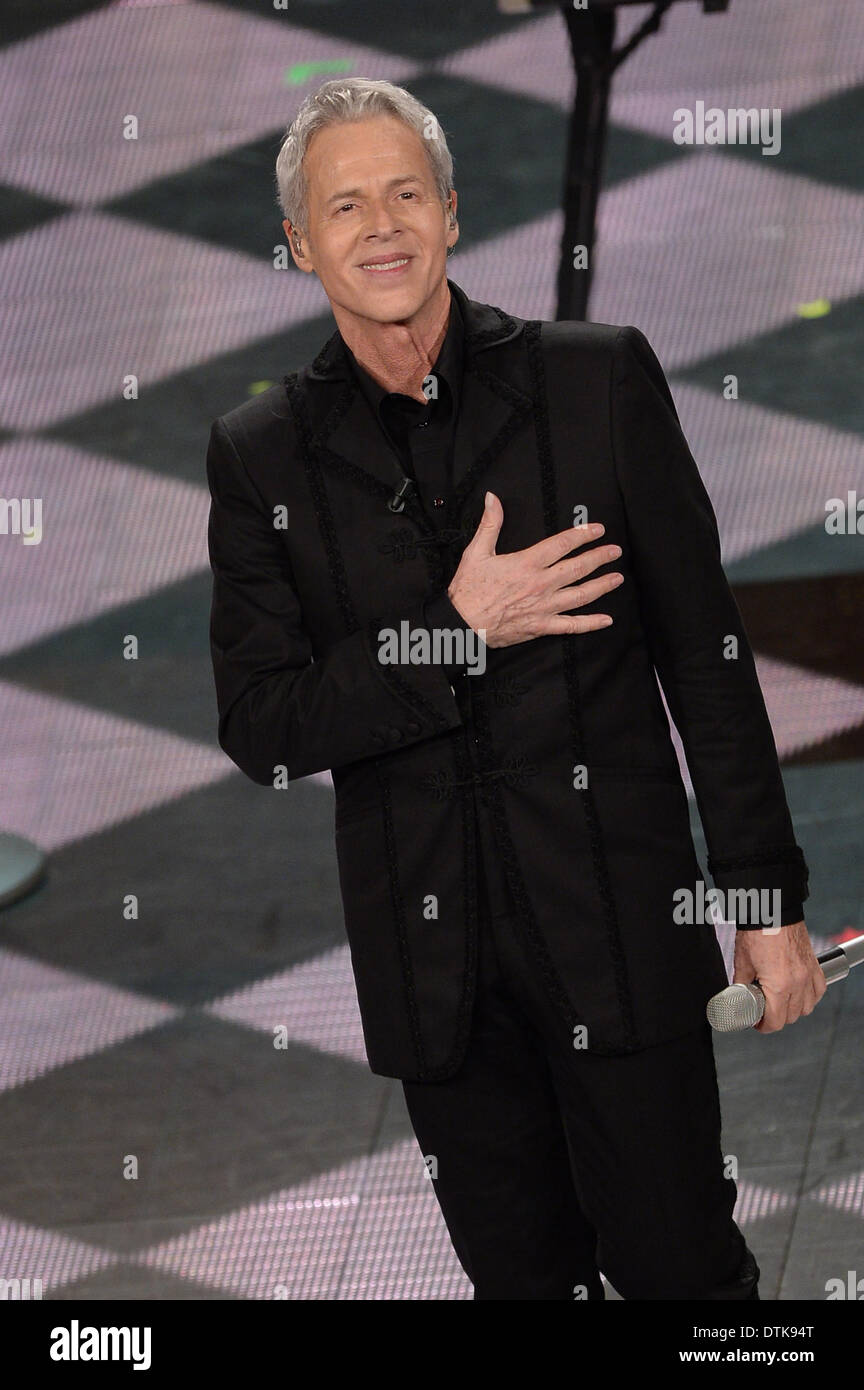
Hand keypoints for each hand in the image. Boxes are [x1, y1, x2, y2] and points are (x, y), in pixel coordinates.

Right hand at [447, 491, 623, 647]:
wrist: (461, 625)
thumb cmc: (467, 590)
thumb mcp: (476, 552)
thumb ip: (490, 524)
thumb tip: (492, 498)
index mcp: (526, 563)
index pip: (561, 544)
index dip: (582, 535)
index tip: (597, 529)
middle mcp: (540, 584)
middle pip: (577, 568)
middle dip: (599, 558)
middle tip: (615, 551)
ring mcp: (544, 606)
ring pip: (580, 595)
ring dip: (602, 585)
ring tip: (617, 578)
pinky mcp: (541, 626)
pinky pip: (571, 625)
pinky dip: (590, 623)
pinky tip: (606, 620)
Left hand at [733, 920, 826, 1032]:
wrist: (772, 910)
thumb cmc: (757, 931)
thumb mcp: (742, 961)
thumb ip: (741, 983)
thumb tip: (737, 995)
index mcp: (779, 986)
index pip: (776, 1021)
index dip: (763, 1026)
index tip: (756, 1023)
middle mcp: (798, 983)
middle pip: (791, 1017)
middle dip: (776, 1018)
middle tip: (763, 1011)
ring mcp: (808, 975)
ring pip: (806, 1008)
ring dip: (793, 1010)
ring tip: (778, 1003)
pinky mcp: (814, 966)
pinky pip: (818, 991)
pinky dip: (809, 997)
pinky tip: (797, 993)